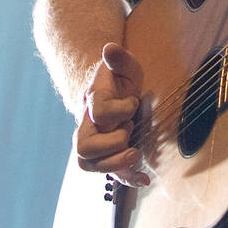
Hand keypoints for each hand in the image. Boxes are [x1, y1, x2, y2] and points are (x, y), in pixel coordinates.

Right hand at [75, 42, 148, 187]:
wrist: (108, 92)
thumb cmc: (119, 80)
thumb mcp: (125, 65)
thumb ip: (119, 58)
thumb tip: (110, 48)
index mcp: (94, 102)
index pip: (99, 112)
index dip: (120, 110)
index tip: (134, 101)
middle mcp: (88, 126)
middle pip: (83, 147)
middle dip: (111, 145)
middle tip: (130, 132)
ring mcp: (94, 142)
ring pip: (89, 164)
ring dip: (114, 163)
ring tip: (135, 153)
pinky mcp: (106, 154)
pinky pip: (109, 173)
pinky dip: (126, 179)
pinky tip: (144, 179)